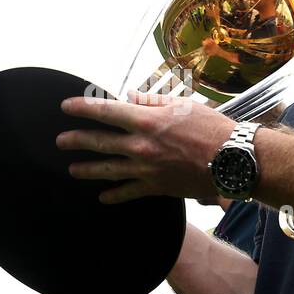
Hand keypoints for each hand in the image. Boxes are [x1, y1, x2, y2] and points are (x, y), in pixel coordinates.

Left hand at [57, 91, 235, 203]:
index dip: (82, 108)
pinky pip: (128, 192)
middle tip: (61, 141)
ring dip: (87, 169)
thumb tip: (130, 97)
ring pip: (107, 169)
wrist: (232, 160)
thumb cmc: (211, 128)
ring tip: (72, 169)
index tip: (66, 107)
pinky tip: (102, 197)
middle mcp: (140, 145)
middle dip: (76, 141)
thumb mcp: (182, 106)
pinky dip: (113, 195)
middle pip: (99, 142)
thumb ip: (152, 102)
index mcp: (146, 120)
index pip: (105, 111)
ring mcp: (146, 168)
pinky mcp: (156, 186)